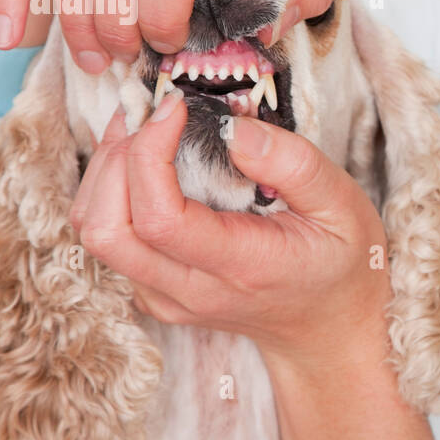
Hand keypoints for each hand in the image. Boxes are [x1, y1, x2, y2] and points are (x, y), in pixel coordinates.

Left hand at [69, 93, 438, 439]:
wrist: (330, 330)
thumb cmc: (342, 264)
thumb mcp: (344, 206)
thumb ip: (294, 165)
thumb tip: (234, 129)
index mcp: (240, 268)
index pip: (158, 219)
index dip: (148, 154)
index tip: (174, 109)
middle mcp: (191, 291)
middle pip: (105, 230)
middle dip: (114, 159)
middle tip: (150, 117)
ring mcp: (166, 298)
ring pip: (95, 234)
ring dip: (105, 173)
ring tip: (143, 132)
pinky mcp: (153, 291)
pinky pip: (109, 240)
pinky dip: (111, 192)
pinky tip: (147, 163)